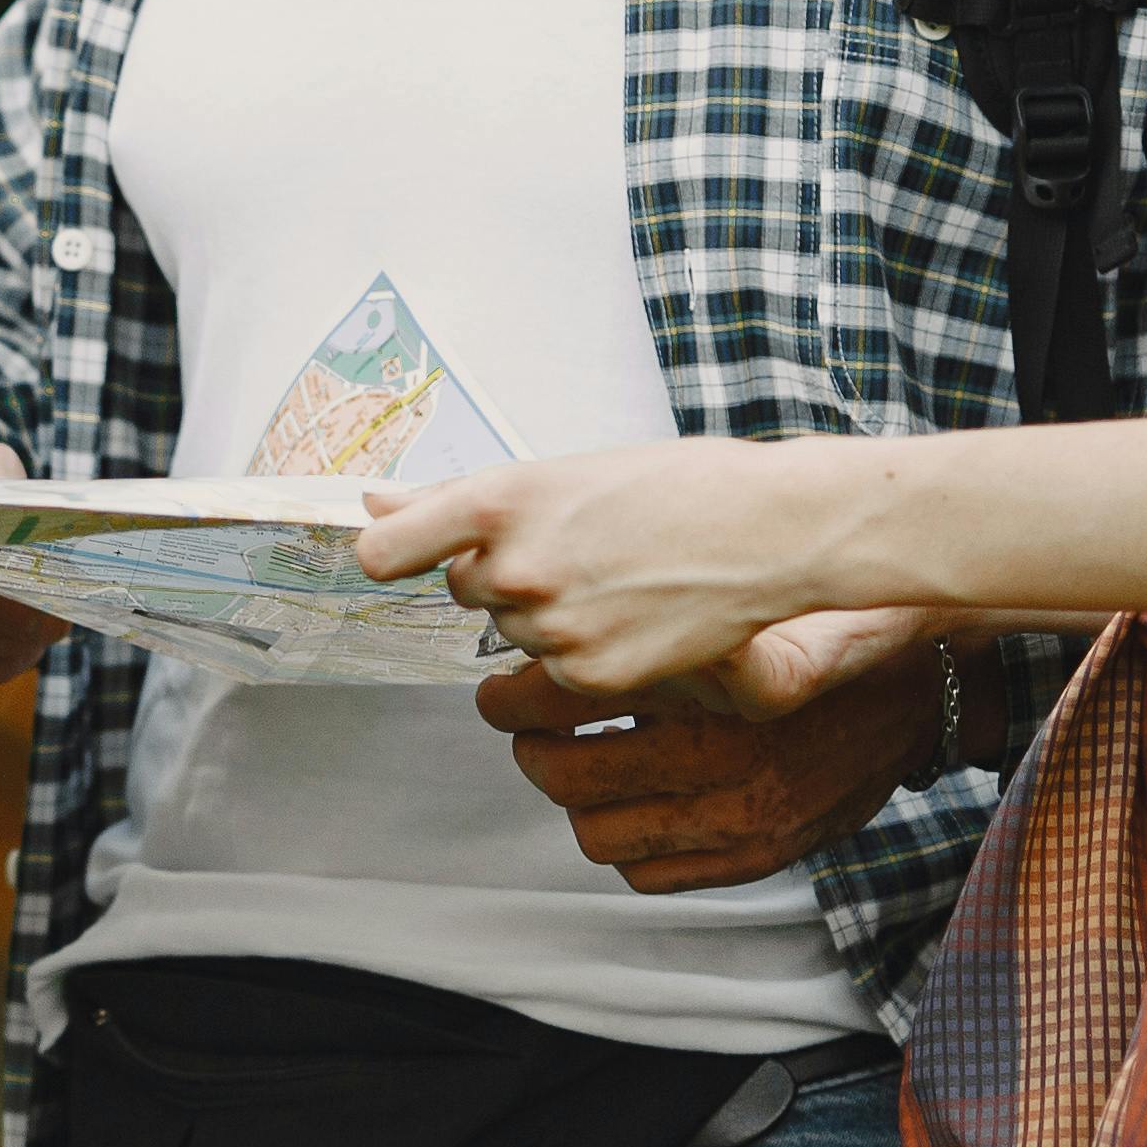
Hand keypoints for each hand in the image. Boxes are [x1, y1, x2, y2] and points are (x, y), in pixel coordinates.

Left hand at [355, 438, 865, 699]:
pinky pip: (555, 668)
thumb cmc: (677, 486)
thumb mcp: (566, 471)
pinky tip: (637, 614)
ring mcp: (550, 628)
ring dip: (548, 610)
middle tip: (579, 545)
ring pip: (512, 630)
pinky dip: (586, 649)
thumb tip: (375, 504)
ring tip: (619, 575)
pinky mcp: (588, 675)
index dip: (387, 553)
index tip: (395, 555)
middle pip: (464, 587)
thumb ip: (462, 497)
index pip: (385, 550)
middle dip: (505, 571)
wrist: (771, 533)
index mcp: (502, 501)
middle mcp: (516, 567)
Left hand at [481, 641, 937, 894]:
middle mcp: (719, 760)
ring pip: (597, 833)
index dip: (515, 698)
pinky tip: (633, 802)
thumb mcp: (756, 603)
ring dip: (575, 800)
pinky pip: (650, 872)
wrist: (927, 691)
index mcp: (706, 686)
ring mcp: (739, 818)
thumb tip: (568, 611)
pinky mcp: (759, 855)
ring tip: (575, 763)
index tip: (502, 692)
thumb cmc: (831, 633)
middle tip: (527, 727)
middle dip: (531, 749)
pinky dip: (626, 843)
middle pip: (566, 775)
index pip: (566, 699)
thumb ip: (671, 616)